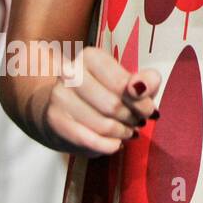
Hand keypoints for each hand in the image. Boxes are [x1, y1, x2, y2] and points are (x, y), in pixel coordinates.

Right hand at [39, 46, 159, 157]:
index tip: (148, 110)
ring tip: (126, 131)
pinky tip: (115, 143)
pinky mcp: (54, 119)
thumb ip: (147, 81)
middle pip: (113, 106)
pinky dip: (107, 145)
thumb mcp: (133, 81)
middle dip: (132, 119)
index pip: (124, 85)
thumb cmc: (107, 92)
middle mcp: (71, 73)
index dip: (142, 103)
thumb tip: (139, 88)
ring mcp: (59, 96)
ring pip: (102, 125)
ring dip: (121, 133)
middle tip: (137, 122)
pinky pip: (87, 140)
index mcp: (92, 57)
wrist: (68, 107)